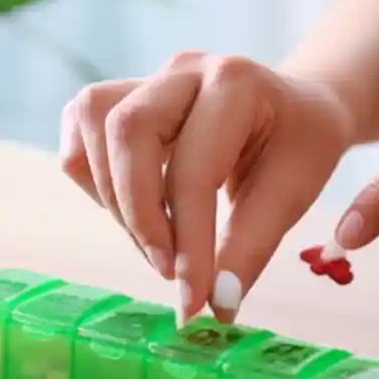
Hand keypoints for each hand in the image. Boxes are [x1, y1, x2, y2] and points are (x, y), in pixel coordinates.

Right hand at [59, 51, 355, 320]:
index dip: (188, 242)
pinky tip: (133, 207)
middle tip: (168, 271)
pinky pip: (80, 132)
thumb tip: (214, 308)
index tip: (193, 300)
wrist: (294, 107)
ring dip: (115, 200)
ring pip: (94, 126)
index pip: (194, 169)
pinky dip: (95, 178)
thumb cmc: (298, 146)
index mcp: (236, 83)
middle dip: (140, 216)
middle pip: (127, 132)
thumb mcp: (293, 194)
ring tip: (156, 242)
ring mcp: (146, 78)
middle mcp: (184, 70)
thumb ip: (251, 250)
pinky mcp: (120, 96)